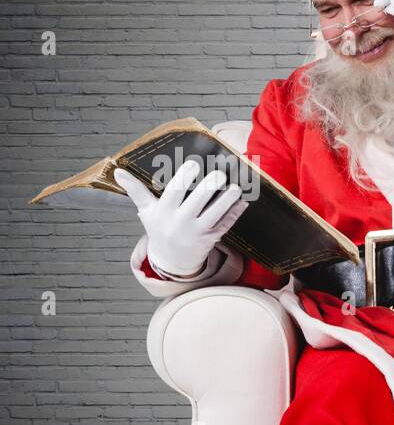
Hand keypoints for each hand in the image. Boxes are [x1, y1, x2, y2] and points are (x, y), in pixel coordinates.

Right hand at [116, 159, 247, 277]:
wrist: (171, 259)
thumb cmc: (159, 228)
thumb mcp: (147, 211)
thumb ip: (136, 191)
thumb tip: (117, 171)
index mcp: (164, 212)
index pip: (173, 192)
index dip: (184, 178)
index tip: (193, 165)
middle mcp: (180, 222)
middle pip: (197, 202)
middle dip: (209, 187)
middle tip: (219, 173)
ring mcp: (197, 232)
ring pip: (215, 214)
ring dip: (227, 200)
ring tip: (236, 186)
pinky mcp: (211, 239)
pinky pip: (225, 225)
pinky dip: (235, 214)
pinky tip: (244, 202)